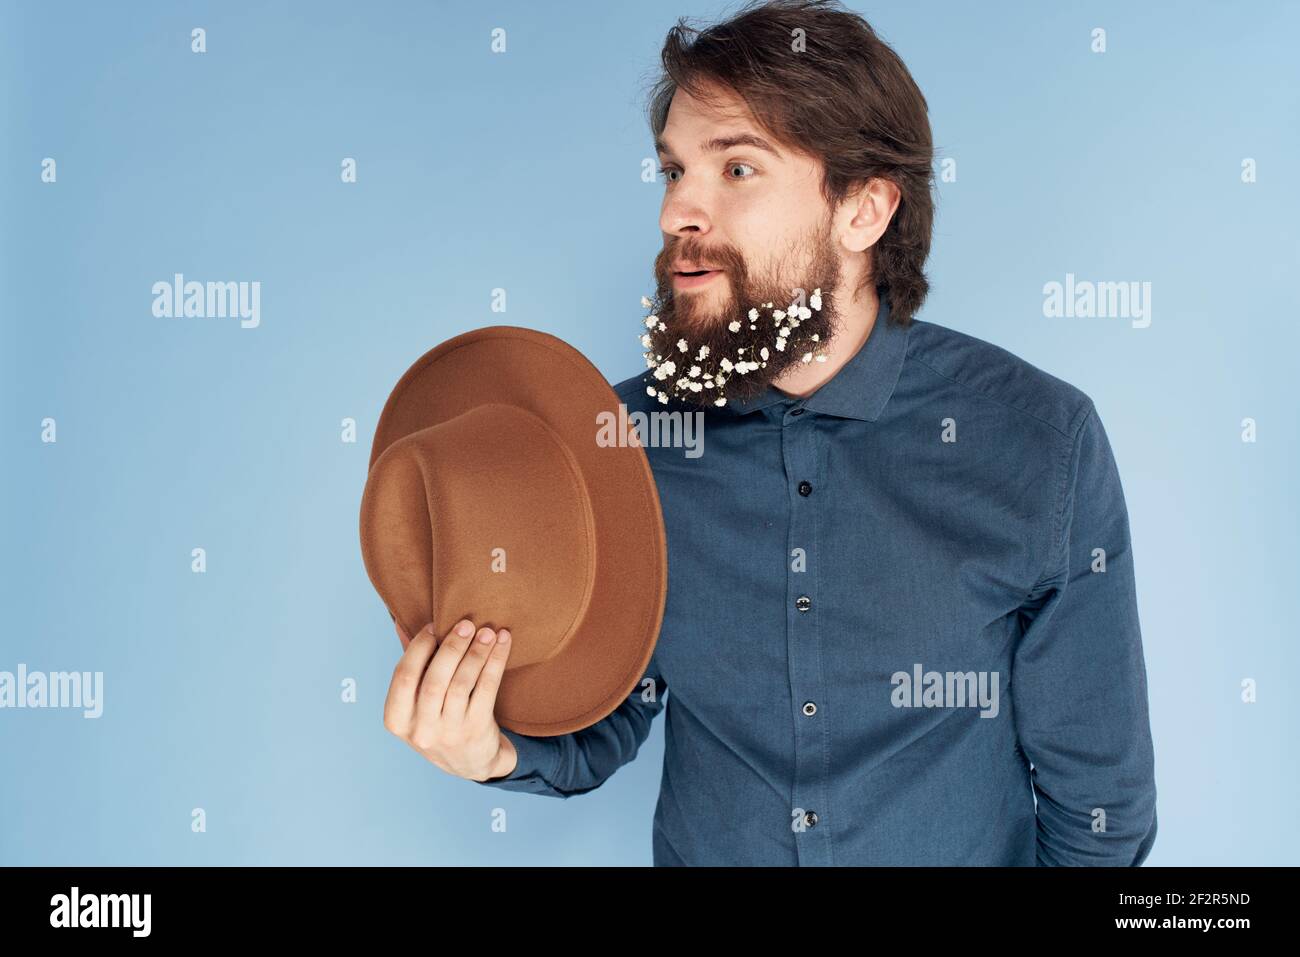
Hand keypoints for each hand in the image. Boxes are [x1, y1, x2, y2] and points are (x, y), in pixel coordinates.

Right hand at [383, 618, 517, 781]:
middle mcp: (421, 730)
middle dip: (451, 648)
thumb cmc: (438, 721)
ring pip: (462, 684)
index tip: (434, 626)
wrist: (470, 762)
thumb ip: (410, 667)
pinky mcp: (477, 729)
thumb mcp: (415, 705)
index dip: (418, 648)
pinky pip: (487, 689)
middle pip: (434, 681)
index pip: (403, 677)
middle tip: (466, 624)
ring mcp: (450, 733)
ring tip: (487, 632)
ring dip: (476, 653)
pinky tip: (502, 643)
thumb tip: (401, 624)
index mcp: (397, 720)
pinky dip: (495, 662)